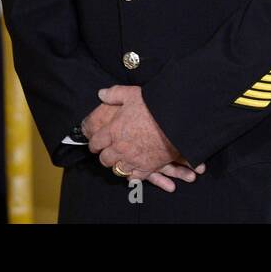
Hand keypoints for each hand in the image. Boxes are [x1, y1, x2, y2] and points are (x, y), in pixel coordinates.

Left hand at [89, 85, 204, 191]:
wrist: (176, 119)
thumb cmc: (153, 105)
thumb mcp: (131, 94)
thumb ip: (114, 94)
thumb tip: (100, 94)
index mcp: (113, 130)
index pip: (95, 143)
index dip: (94, 144)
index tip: (97, 144)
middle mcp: (120, 148)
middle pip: (105, 159)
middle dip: (105, 156)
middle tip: (109, 152)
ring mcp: (133, 159)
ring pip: (117, 169)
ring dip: (118, 165)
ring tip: (122, 160)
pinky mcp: (147, 167)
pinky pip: (134, 177)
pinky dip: (132, 175)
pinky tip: (134, 169)